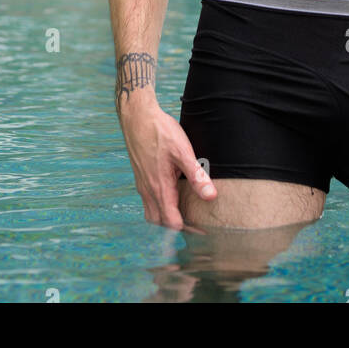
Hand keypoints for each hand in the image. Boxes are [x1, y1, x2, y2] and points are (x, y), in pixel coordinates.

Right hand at [117, 93, 217, 229]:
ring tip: (183, 215)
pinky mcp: (140, 176)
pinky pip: (148, 201)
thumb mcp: (183, 152)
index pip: (172, 222)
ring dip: (165, 219)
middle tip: (195, 226)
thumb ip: (196, 176)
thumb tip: (211, 197)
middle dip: (176, 228)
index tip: (203, 231)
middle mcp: (148, 190)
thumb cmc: (160, 131)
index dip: (188, 230)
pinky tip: (170, 196)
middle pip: (160, 222)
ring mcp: (142, 184)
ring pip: (151, 213)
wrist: (137, 116)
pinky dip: (159, 207)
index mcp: (160, 187)